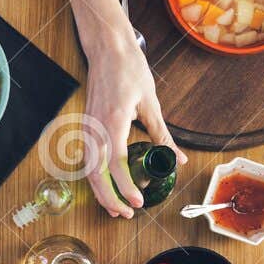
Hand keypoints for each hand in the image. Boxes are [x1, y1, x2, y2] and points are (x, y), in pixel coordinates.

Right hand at [80, 36, 185, 218]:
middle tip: (125, 215)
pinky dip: (95, 177)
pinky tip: (105, 186)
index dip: (125, 187)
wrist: (107, 48)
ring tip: (115, 208)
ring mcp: (87, 127)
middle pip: (96, 174)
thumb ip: (162, 135)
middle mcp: (96, 127)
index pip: (115, 165)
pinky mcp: (85, 126)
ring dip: (100, 192)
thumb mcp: (150, 103)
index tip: (137, 203)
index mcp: (113, 121)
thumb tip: (178, 159)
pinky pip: (86, 159)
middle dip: (110, 198)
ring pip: (88, 170)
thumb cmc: (129, 70)